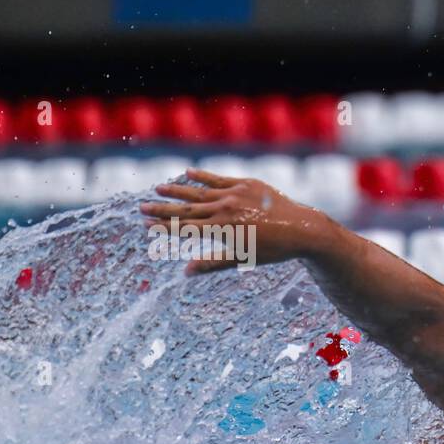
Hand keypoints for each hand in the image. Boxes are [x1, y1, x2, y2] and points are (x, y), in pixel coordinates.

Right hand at [139, 169, 339, 274]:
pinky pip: (220, 178)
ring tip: (158, 189)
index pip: (187, 228)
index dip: (165, 228)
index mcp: (224, 229)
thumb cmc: (273, 249)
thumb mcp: (243, 258)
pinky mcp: (247, 184)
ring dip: (178, 191)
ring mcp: (236, 194)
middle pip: (187, 209)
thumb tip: (185, 272)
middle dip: (163, 209)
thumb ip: (213, 263)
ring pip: (200, 191)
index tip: (146, 227)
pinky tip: (188, 172)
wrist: (302, 228)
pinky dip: (203, 176)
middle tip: (141, 208)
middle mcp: (226, 209)